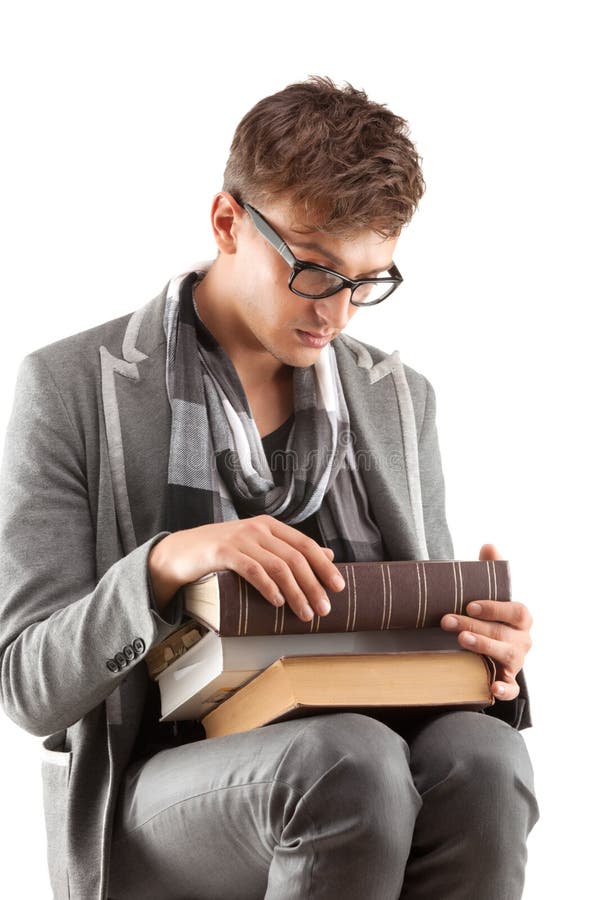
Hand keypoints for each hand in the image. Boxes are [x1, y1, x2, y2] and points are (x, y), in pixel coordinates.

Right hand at [148, 514, 344, 621]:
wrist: (179, 553)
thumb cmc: (221, 553)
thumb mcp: (257, 547)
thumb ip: (288, 549)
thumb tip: (327, 555)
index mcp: (269, 526)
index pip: (305, 544)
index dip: (324, 566)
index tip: (339, 587)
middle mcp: (258, 528)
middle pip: (296, 558)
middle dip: (313, 585)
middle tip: (324, 609)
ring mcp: (240, 538)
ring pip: (278, 566)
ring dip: (296, 593)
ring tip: (305, 613)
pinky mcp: (223, 551)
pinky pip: (253, 570)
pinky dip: (268, 588)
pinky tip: (277, 603)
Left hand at [440, 543, 532, 700]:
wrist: (485, 650)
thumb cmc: (487, 617)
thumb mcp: (487, 593)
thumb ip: (489, 570)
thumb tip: (489, 544)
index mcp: (521, 618)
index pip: (516, 611)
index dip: (495, 607)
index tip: (469, 604)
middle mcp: (522, 640)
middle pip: (503, 633)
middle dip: (474, 626)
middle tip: (446, 620)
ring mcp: (516, 662)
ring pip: (506, 657)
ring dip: (484, 648)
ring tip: (461, 640)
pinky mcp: (508, 681)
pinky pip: (511, 689)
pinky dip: (504, 689)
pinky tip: (492, 687)